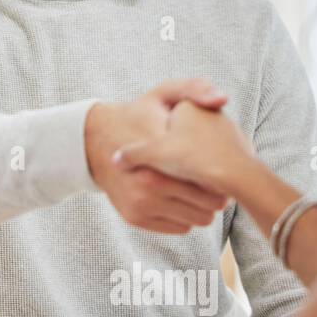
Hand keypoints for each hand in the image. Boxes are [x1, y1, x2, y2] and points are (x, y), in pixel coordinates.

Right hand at [85, 79, 230, 234]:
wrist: (94, 142)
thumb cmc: (137, 116)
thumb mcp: (162, 94)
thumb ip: (194, 89)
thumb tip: (222, 100)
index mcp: (158, 152)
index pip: (210, 176)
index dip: (223, 172)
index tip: (220, 163)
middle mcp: (148, 183)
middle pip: (209, 203)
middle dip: (217, 192)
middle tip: (214, 179)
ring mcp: (140, 203)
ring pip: (198, 219)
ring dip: (203, 206)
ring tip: (198, 187)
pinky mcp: (135, 218)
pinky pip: (180, 227)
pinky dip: (186, 215)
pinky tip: (180, 197)